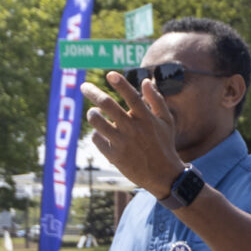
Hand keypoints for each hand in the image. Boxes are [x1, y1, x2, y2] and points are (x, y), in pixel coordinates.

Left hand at [82, 73, 182, 196]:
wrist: (163, 175)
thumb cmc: (164, 144)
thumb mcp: (166, 121)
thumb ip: (156, 100)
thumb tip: (145, 81)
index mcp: (146, 118)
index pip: (131, 96)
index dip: (120, 84)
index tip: (110, 75)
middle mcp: (133, 128)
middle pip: (107, 104)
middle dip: (92, 92)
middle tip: (84, 86)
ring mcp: (122, 142)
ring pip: (97, 121)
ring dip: (92, 114)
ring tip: (94, 112)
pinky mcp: (114, 155)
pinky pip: (97, 138)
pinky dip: (97, 134)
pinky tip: (102, 135)